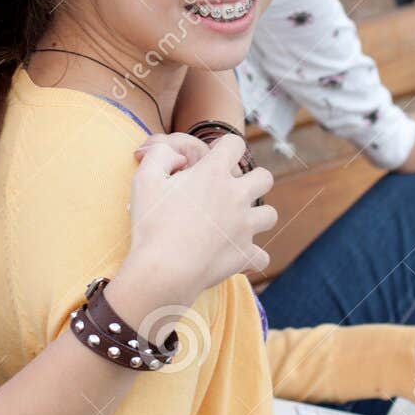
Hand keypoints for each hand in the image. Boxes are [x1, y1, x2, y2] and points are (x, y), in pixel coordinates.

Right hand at [118, 134, 276, 308]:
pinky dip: (252, 255)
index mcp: (213, 173)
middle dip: (252, 179)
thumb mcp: (144, 177)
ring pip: (270, 215)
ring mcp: (244, 227)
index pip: (234, 144)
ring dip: (256, 216)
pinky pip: (262, 256)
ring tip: (237, 222)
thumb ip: (160, 154)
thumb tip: (178, 156)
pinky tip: (236, 253)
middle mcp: (236, 196)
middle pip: (264, 177)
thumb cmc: (151, 222)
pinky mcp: (244, 255)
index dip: (224, 147)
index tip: (212, 158)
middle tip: (231, 190)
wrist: (162, 269)